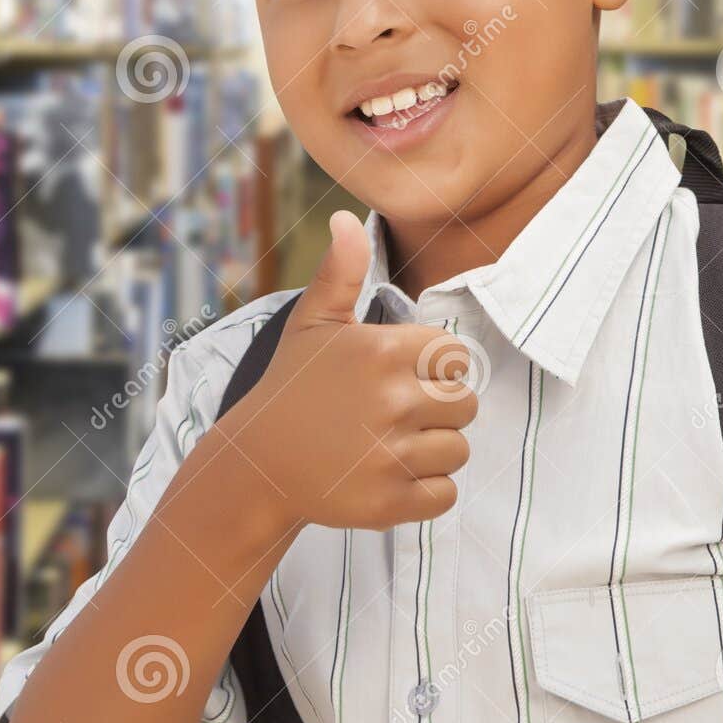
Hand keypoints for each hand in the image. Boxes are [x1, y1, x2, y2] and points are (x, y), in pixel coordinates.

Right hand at [213, 209, 477, 534]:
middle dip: (439, 411)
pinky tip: (391, 477)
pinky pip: (445, 495)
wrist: (256, 464)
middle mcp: (391, 402)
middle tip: (394, 415)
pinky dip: (426, 492)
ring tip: (390, 445)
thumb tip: (345, 218)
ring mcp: (390, 456)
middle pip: (466, 406)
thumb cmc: (293, 388)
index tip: (403, 377)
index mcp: (383, 352)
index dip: (436, 368)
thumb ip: (341, 271)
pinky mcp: (388, 503)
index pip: (457, 357)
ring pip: (458, 451)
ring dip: (433, 451)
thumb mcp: (313, 324)